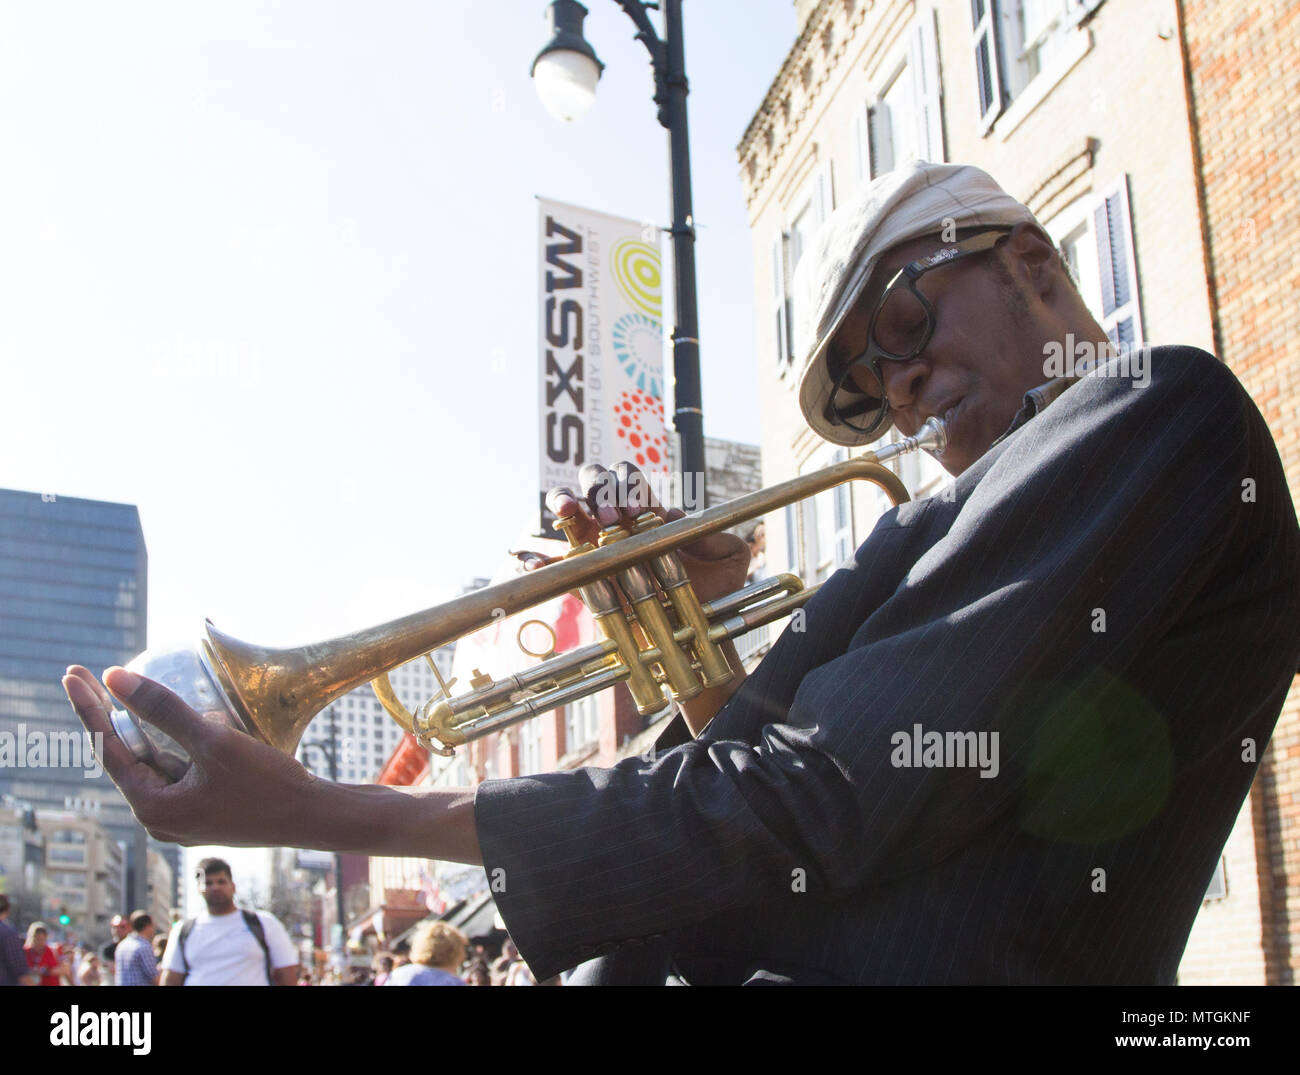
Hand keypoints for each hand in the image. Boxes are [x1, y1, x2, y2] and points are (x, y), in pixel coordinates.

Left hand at [61, 665, 323, 847]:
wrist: (311, 817)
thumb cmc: (266, 783)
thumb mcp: (214, 742)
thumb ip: (163, 709)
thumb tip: (115, 678)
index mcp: (152, 806)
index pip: (107, 748)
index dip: (88, 707)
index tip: (73, 673)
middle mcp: (159, 817)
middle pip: (124, 755)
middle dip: (106, 715)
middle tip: (87, 676)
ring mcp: (181, 817)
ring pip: (151, 763)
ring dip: (140, 729)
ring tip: (124, 696)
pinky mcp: (202, 811)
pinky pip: (175, 771)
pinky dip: (168, 744)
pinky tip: (175, 723)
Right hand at [542, 460, 750, 604]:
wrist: (700, 631)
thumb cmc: (715, 589)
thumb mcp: (730, 558)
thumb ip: (716, 534)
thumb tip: (676, 520)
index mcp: (649, 511)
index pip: (629, 478)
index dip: (628, 484)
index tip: (637, 506)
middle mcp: (619, 523)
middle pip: (595, 481)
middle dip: (598, 487)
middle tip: (610, 516)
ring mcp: (596, 547)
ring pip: (568, 512)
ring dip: (564, 503)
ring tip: (568, 512)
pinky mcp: (583, 580)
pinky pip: (553, 566)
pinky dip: (538, 560)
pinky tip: (533, 561)